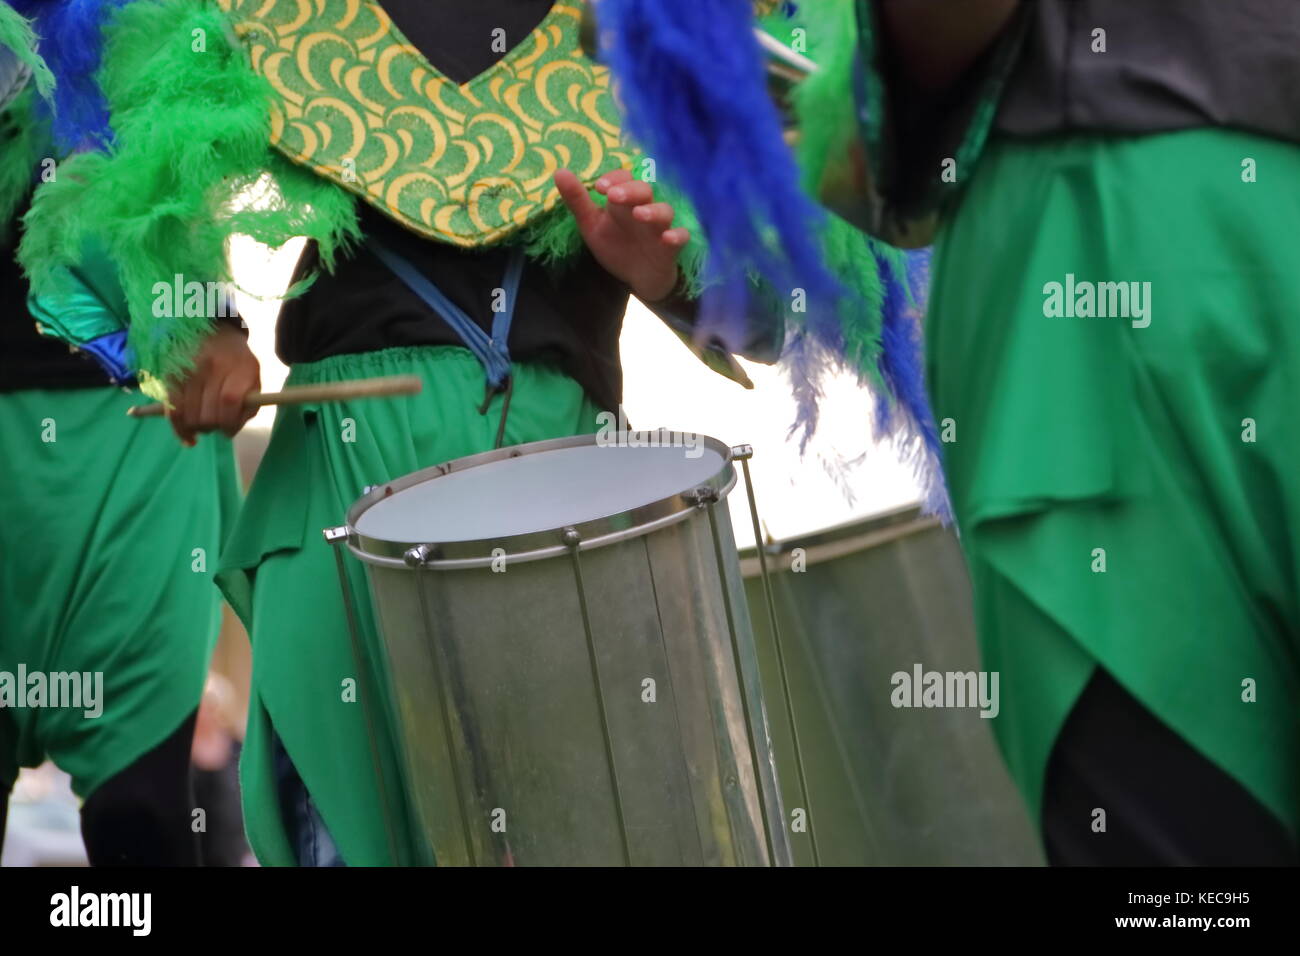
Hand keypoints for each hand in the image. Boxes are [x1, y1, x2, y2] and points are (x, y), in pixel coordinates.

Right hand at [166, 323, 260, 444]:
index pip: (229, 400)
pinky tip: (187, 436)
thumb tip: (229, 430)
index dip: (228, 422)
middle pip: (206, 412)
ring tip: (203, 426)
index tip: (228, 431)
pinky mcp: (170, 374)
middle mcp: (211, 366)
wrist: (217, 335)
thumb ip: (249, 406)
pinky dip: (178, 428)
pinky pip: (170, 409)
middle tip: (216, 425)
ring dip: (196, 428)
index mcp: (238, 367)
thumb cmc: (239, 366)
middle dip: (212, 426)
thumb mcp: (254, 381)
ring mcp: (188, 369)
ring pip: (186, 414)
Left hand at [554, 168, 689, 302]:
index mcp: (624, 201)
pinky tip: (669, 238)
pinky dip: (677, 236)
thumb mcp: (592, 225)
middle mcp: (644, 208)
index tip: (600, 188)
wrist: (637, 277)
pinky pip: (681, 237)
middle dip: (630, 191)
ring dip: (654, 211)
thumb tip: (559, 171)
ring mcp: (660, 227)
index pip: (624, 179)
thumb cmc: (616, 246)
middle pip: (644, 190)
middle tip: (614, 196)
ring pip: (664, 211)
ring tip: (640, 214)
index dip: (614, 179)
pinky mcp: (672, 247)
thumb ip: (577, 200)